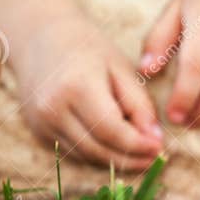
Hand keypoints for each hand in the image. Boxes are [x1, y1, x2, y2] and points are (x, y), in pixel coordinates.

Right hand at [16, 13, 163, 170]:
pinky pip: (75, 152)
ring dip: (115, 160)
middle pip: (98, 149)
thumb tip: (154, 140)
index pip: (111, 130)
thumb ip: (138, 104)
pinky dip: (98, 154)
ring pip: (86, 156)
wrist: (40, 38)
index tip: (160, 149)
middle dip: (130, 159)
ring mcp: (42, 122)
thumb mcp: (120, 67)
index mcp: (77, 86)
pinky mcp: (39, 131)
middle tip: (154, 158)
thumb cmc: (88, 48)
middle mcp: (53, 108)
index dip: (138, 145)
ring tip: (140, 155)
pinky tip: (116, 148)